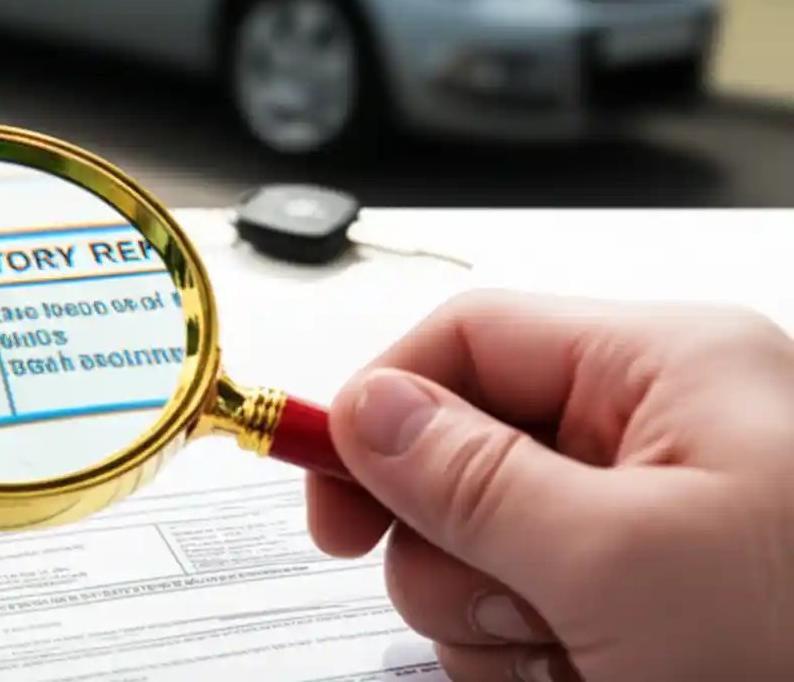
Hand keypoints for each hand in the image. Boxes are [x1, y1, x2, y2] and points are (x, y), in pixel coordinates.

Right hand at [307, 290, 793, 680]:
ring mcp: (642, 519)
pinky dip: (527, 658)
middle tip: (503, 610)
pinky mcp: (636, 593)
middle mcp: (649, 431)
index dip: (380, 407)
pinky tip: (587, 679)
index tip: (327, 493)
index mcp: (660, 366)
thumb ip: (473, 477)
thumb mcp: (620, 562)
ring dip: (494, 622)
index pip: (465, 339)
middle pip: (459, 453)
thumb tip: (364, 411)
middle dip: (453, 547)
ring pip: (479, 546)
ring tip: (575, 663)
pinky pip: (520, 608)